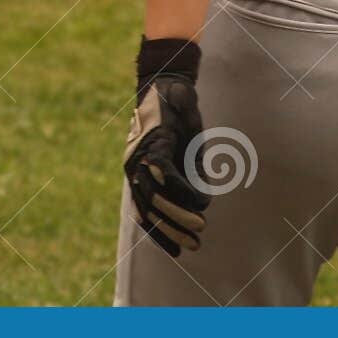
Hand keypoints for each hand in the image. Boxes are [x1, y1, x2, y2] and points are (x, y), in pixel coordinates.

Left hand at [123, 37, 209, 256]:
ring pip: (157, 195)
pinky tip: (199, 199)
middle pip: (150, 209)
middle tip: (196, 245)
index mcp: (140, 174)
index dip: (161, 235)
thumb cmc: (178, 121)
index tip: (178, 253)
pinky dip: (181, 187)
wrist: (170, 85)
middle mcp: (136, 168)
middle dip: (173, 230)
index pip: (146, 213)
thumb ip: (189, 178)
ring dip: (180, 213)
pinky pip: (165, 171)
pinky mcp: (155, 141)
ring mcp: (142, 155)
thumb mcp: (186, 155)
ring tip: (201, 227)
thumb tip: (200, 205)